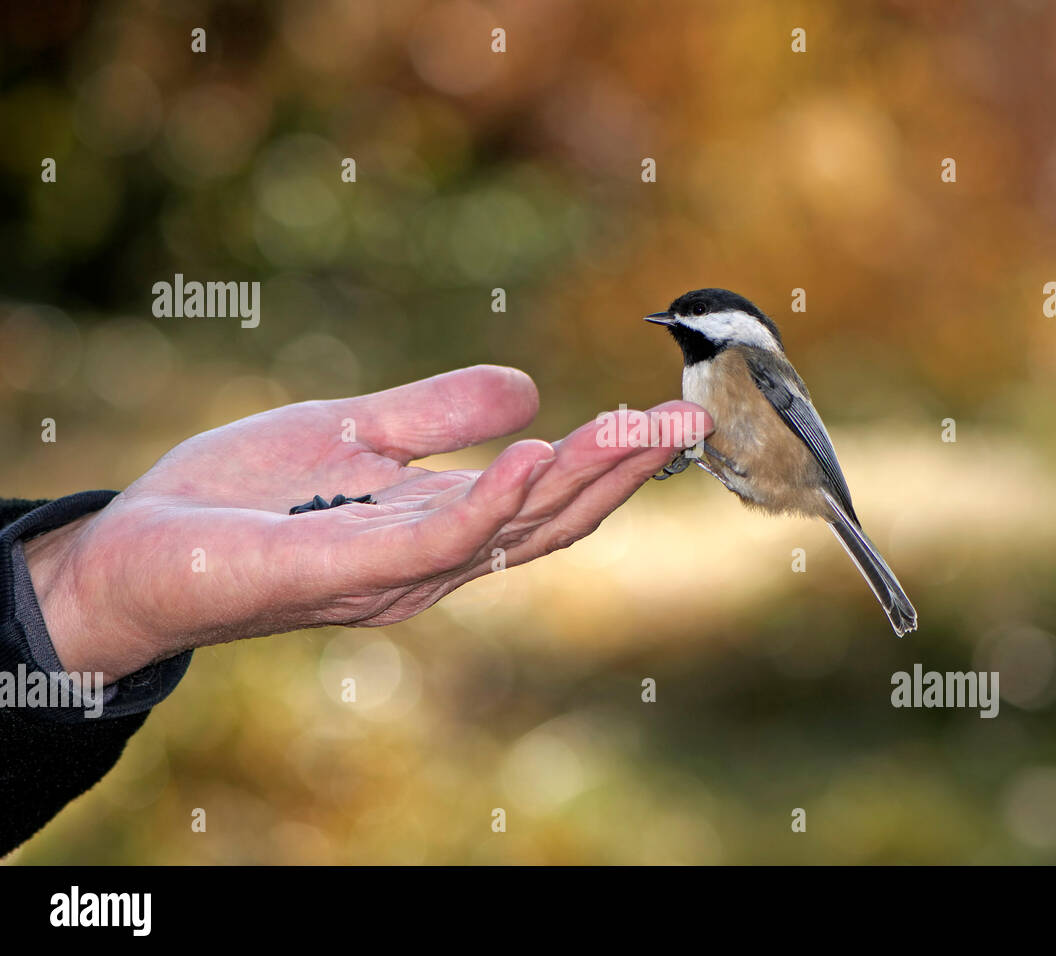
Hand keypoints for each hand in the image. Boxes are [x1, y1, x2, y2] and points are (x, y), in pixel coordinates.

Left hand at [23, 366, 710, 682]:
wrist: (139, 548)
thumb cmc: (241, 499)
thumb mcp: (354, 435)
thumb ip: (436, 416)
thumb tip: (529, 391)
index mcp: (442, 529)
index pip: (547, 500)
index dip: (612, 460)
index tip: (669, 411)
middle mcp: (436, 563)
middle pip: (552, 520)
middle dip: (624, 469)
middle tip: (690, 415)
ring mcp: (399, 573)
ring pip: (514, 530)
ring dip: (582, 478)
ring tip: (638, 425)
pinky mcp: (348, 569)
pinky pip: (440, 538)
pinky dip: (494, 500)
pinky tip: (533, 453)